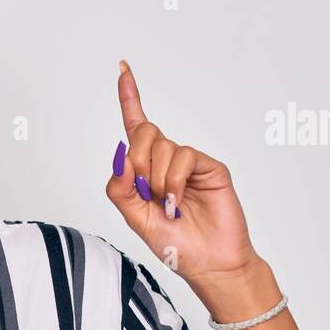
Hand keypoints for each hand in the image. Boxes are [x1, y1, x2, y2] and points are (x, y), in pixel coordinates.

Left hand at [105, 59, 260, 285]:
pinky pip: (184, 156)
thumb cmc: (174, 243)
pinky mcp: (209, 166)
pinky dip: (175, 181)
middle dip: (137, 161)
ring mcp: (189, 163)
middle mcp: (167, 161)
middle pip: (143, 133)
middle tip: (146, 191)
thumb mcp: (133, 218)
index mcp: (146, 170)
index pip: (135, 127)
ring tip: (169, 204)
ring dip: (157, 180)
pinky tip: (179, 200)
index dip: (129, 97)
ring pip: (162, 147)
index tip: (123, 67)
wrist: (207, 263)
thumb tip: (119, 155)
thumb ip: (119, 188)